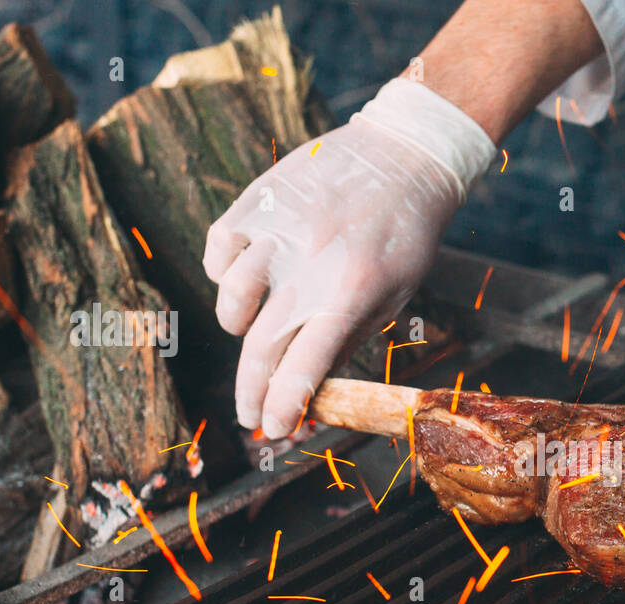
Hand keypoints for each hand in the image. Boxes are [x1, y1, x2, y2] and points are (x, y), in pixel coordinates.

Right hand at [203, 79, 494, 437]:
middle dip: (251, 391)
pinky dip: (224, 272)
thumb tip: (310, 386)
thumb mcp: (394, 294)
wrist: (404, 153)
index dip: (281, 406)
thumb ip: (349, 336)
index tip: (271, 430)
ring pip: (232, 300)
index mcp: (351, 294)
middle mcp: (309, 266)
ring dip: (239, 327)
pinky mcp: (258, 201)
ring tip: (256, 329)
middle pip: (261, 346)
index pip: (303, 367)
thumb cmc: (405, 234)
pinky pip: (219, 250)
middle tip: (248, 415)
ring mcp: (278, 231)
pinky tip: (245, 277)